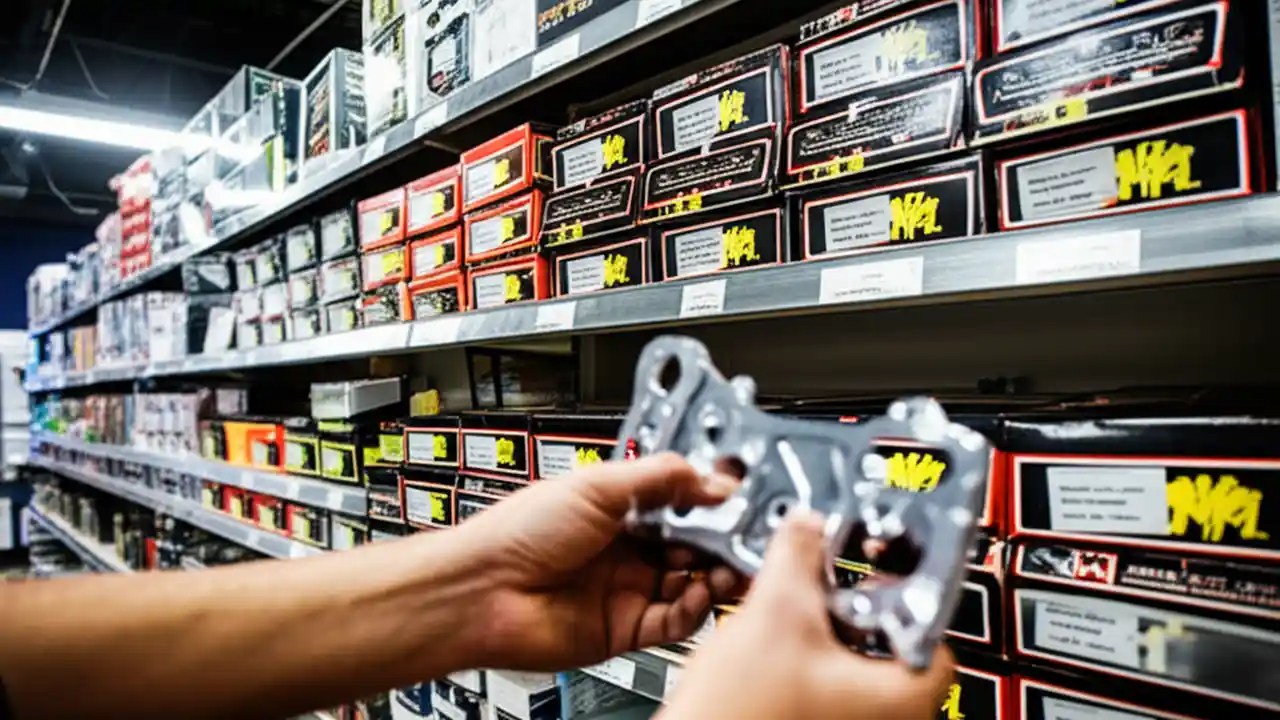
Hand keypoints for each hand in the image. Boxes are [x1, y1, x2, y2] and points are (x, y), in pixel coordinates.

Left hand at [462, 453, 743, 670]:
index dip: (713, 501)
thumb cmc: (518, 533)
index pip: (683, 501)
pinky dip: (695, 610)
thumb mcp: (597, 485)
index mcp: (620, 506)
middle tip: (748, 536)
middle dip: (724, 540)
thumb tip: (712, 476)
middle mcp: (628, 547)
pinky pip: (675, 621)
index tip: (741, 498)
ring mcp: (628, 589)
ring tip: (731, 567)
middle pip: (695, 544)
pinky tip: (700, 595)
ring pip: (692, 584)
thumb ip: (660, 478)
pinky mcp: (626, 628)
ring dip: (717, 575)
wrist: (483, 591)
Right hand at [661, 513, 953, 719]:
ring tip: (792, 610)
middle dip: (848, 601)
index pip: (931, 626)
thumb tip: (807, 525)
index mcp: (905, 695)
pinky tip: (774, 642)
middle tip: (823, 581)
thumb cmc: (743, 714)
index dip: (899, 586)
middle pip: (887, 638)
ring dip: (823, 626)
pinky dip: (807, 654)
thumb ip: (798, 556)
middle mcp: (889, 716)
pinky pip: (827, 681)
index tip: (871, 565)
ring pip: (852, 659)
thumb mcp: (775, 613)